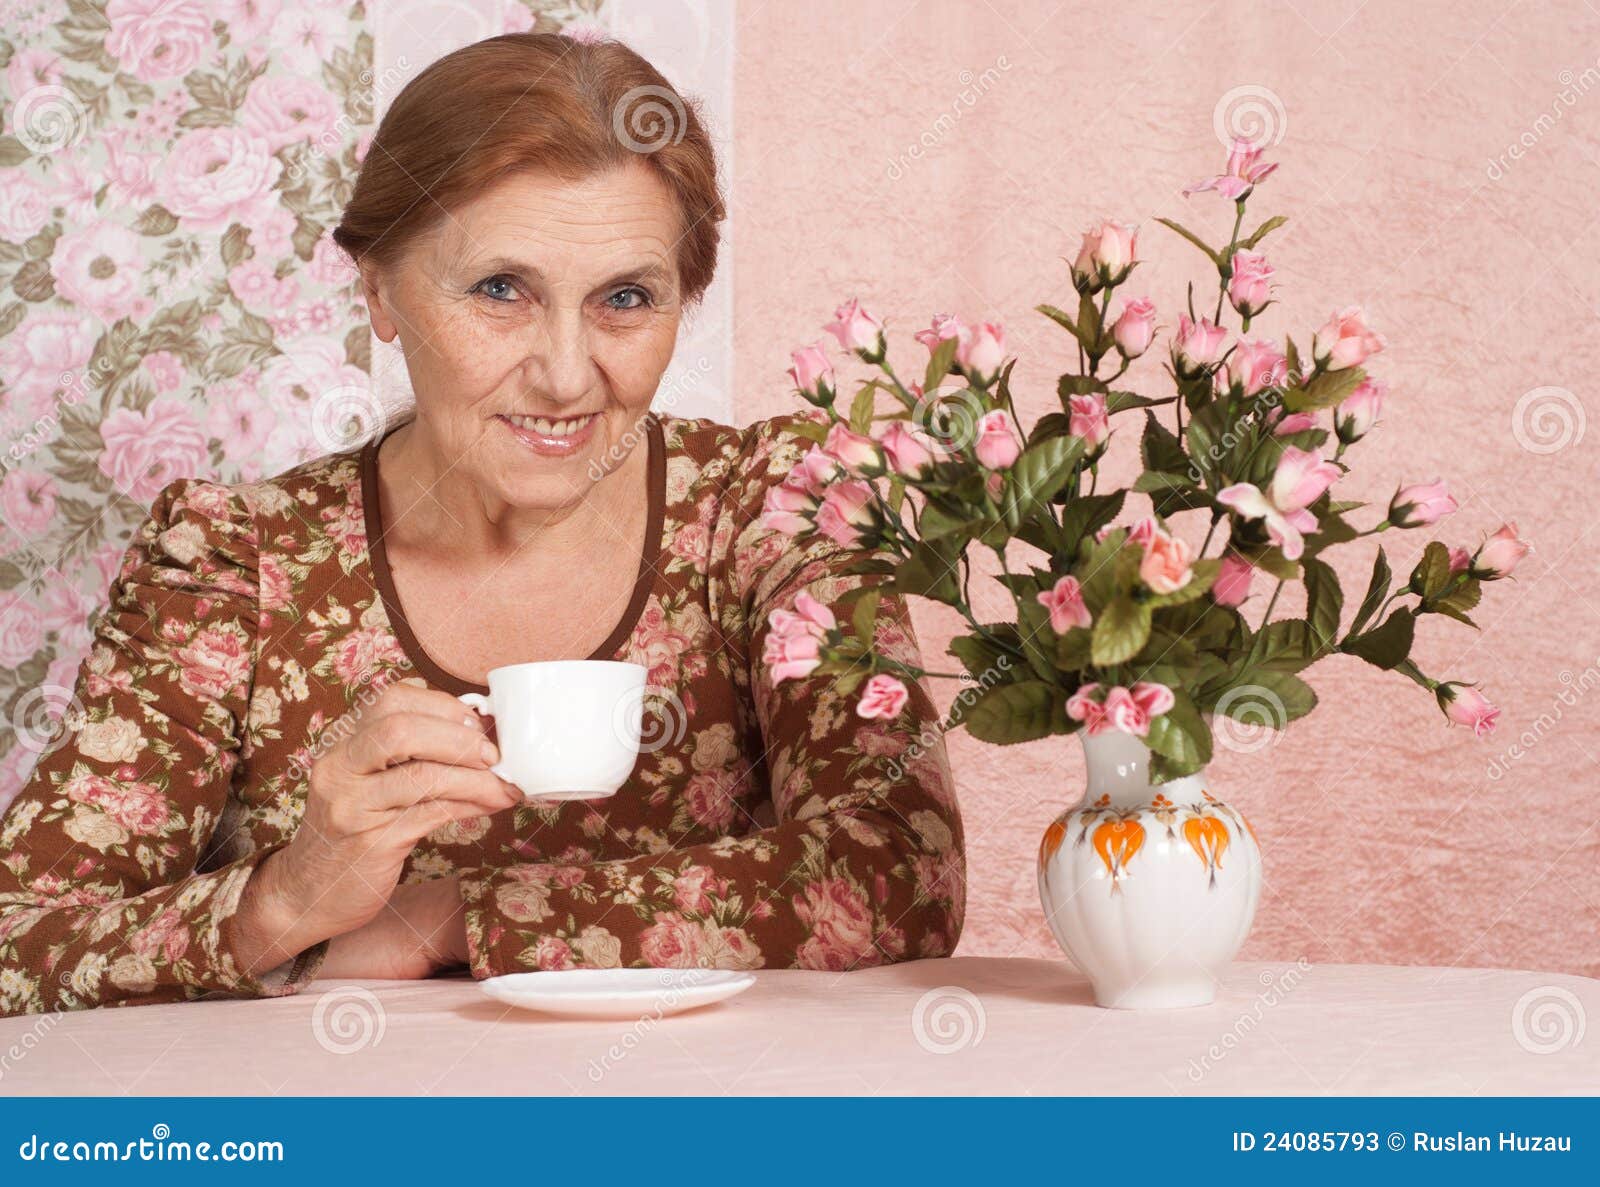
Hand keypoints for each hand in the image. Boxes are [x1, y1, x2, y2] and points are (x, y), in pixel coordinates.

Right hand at [234, 683, 517, 973]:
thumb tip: (480, 733)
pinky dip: (471, 805)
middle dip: (460, 738)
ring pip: (423, 776)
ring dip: (477, 778)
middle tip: (493, 754)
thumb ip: (408, 754)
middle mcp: (340, 769)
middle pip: (402, 730)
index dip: (443, 705)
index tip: (476, 723)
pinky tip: (491, 804)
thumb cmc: (353, 829)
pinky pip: (432, 814)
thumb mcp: (367, 781)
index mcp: (342, 743)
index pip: (392, 699)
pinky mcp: (371, 843)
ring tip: (505, 785)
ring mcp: (352, 807)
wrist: (308, 893)